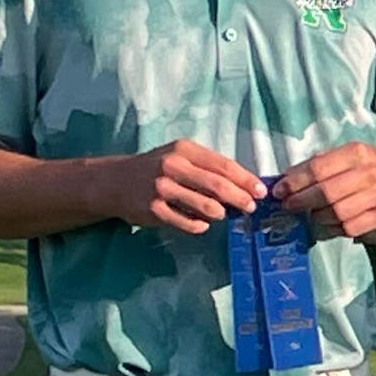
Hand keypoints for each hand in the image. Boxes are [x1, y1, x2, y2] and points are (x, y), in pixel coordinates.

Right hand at [113, 139, 268, 234]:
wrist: (114, 181)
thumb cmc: (156, 167)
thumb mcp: (180, 156)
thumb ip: (208, 167)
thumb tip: (244, 185)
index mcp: (184, 150)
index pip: (223, 165)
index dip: (246, 180)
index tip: (261, 191)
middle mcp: (173, 166)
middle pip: (218, 186)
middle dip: (240, 199)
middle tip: (251, 207)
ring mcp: (162, 189)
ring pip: (206, 207)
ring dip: (221, 214)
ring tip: (224, 214)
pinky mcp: (154, 210)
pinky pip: (188, 223)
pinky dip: (201, 226)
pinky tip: (203, 224)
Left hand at [276, 142, 375, 244]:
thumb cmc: (364, 168)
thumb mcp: (345, 157)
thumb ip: (316, 165)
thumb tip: (284, 180)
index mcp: (356, 153)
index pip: (318, 168)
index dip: (295, 182)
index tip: (279, 191)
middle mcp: (370, 173)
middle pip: (326, 192)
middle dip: (301, 201)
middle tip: (289, 206)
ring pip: (337, 213)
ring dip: (317, 217)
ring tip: (310, 215)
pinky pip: (349, 228)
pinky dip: (332, 229)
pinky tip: (327, 224)